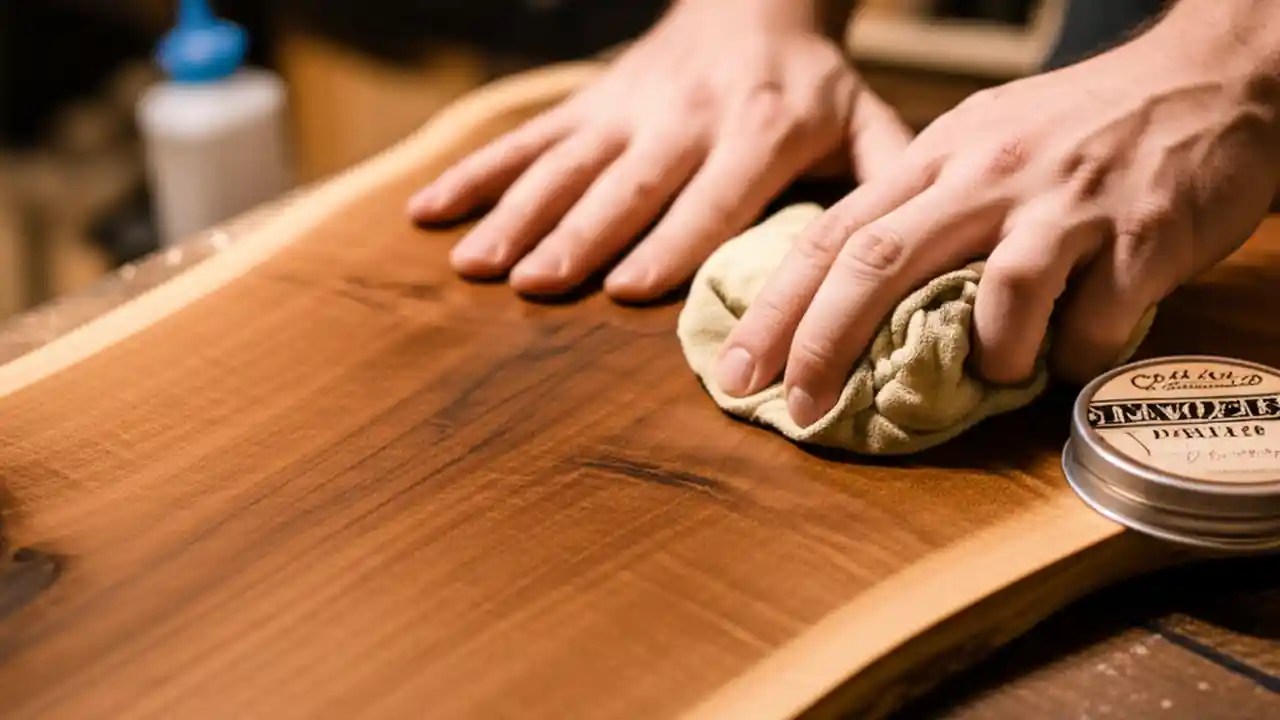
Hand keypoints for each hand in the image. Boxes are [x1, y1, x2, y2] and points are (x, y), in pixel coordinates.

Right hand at [407, 1, 909, 301]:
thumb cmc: (812, 82)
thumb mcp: (865, 119)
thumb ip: (884, 182)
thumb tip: (918, 262)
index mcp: (758, 129)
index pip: (715, 193)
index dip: (675, 240)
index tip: (632, 291)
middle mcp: (684, 117)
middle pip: (627, 183)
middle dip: (579, 234)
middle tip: (537, 283)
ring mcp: (626, 108)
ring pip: (564, 164)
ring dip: (516, 212)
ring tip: (474, 266)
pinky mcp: (588, 103)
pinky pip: (524, 137)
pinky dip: (474, 173)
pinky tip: (426, 212)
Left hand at [716, 23, 1279, 426]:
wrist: (1213, 80)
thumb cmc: (1082, 127)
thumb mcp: (985, 143)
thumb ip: (925, 210)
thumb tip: (856, 302)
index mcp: (940, 155)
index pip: (833, 233)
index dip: (778, 308)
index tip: (737, 371)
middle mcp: (989, 174)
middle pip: (877, 260)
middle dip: (821, 343)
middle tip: (794, 409)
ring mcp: (1063, 205)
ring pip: (995, 299)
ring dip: (987, 358)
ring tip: (1002, 367)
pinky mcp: (1139, 238)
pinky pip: (1092, 326)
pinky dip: (1074, 355)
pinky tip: (1077, 346)